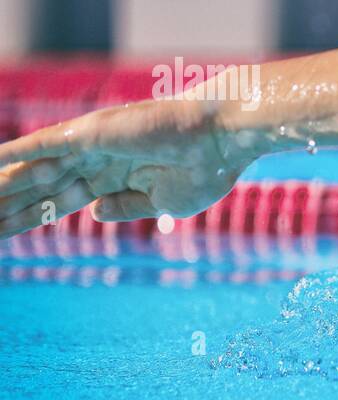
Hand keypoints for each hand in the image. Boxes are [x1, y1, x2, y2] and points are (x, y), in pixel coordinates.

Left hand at [0, 100, 252, 237]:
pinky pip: (39, 146)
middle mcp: (96, 161)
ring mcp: (90, 146)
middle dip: (9, 207)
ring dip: (3, 188)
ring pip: (33, 171)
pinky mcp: (88, 134)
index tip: (2, 233)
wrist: (223, 140)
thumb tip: (93, 213)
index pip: (61, 202)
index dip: (31, 217)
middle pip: (40, 189)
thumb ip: (127, 206)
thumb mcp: (164, 202)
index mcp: (115, 179)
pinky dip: (11, 154)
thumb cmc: (207, 170)